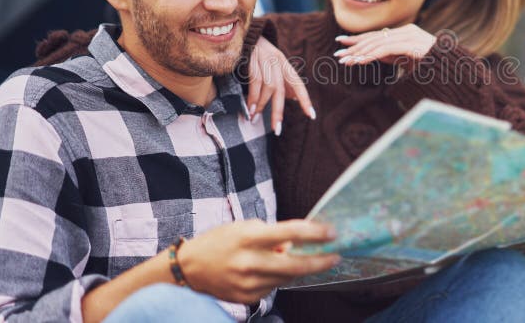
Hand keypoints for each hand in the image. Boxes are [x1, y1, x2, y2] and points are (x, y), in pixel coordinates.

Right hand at [178, 219, 339, 304]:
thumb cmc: (220, 240)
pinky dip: (280, 278)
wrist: (189, 268)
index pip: (290, 233)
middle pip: (295, 265)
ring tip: (308, 259)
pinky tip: (276, 270)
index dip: (315, 233)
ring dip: (300, 269)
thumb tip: (296, 245)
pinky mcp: (247, 298)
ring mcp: (248, 283)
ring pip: (287, 278)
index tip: (332, 232)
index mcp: (249, 237)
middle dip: (320, 261)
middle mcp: (249, 262)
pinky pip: (273, 287)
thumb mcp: (245, 227)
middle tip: (336, 256)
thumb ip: (272, 235)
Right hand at [246, 36, 315, 135]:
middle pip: (281, 89)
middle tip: (277, 129)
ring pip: (268, 86)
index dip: (305, 100)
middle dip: (278, 111)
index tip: (312, 116)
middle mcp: (278, 61)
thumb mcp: (273, 66)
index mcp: (285, 65)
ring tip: (254, 119)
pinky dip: (253, 96)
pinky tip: (250, 108)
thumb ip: (283, 81)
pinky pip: (255, 81)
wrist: (242, 33)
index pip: (298, 84)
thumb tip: (293, 98)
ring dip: (261, 106)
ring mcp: (265, 59)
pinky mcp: (252, 58)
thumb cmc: (258, 54)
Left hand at [334, 24, 436, 68]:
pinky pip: (386, 50)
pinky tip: (359, 61)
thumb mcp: (405, 60)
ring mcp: (410, 36)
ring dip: (360, 53)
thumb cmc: (432, 66)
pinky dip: (371, 55)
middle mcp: (406, 31)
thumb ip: (390, 55)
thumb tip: (370, 54)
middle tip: (338, 54)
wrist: (453, 70)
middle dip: (354, 46)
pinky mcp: (411, 45)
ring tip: (346, 60)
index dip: (358, 39)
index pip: (377, 35)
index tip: (341, 43)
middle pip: (375, 38)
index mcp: (405, 33)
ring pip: (378, 43)